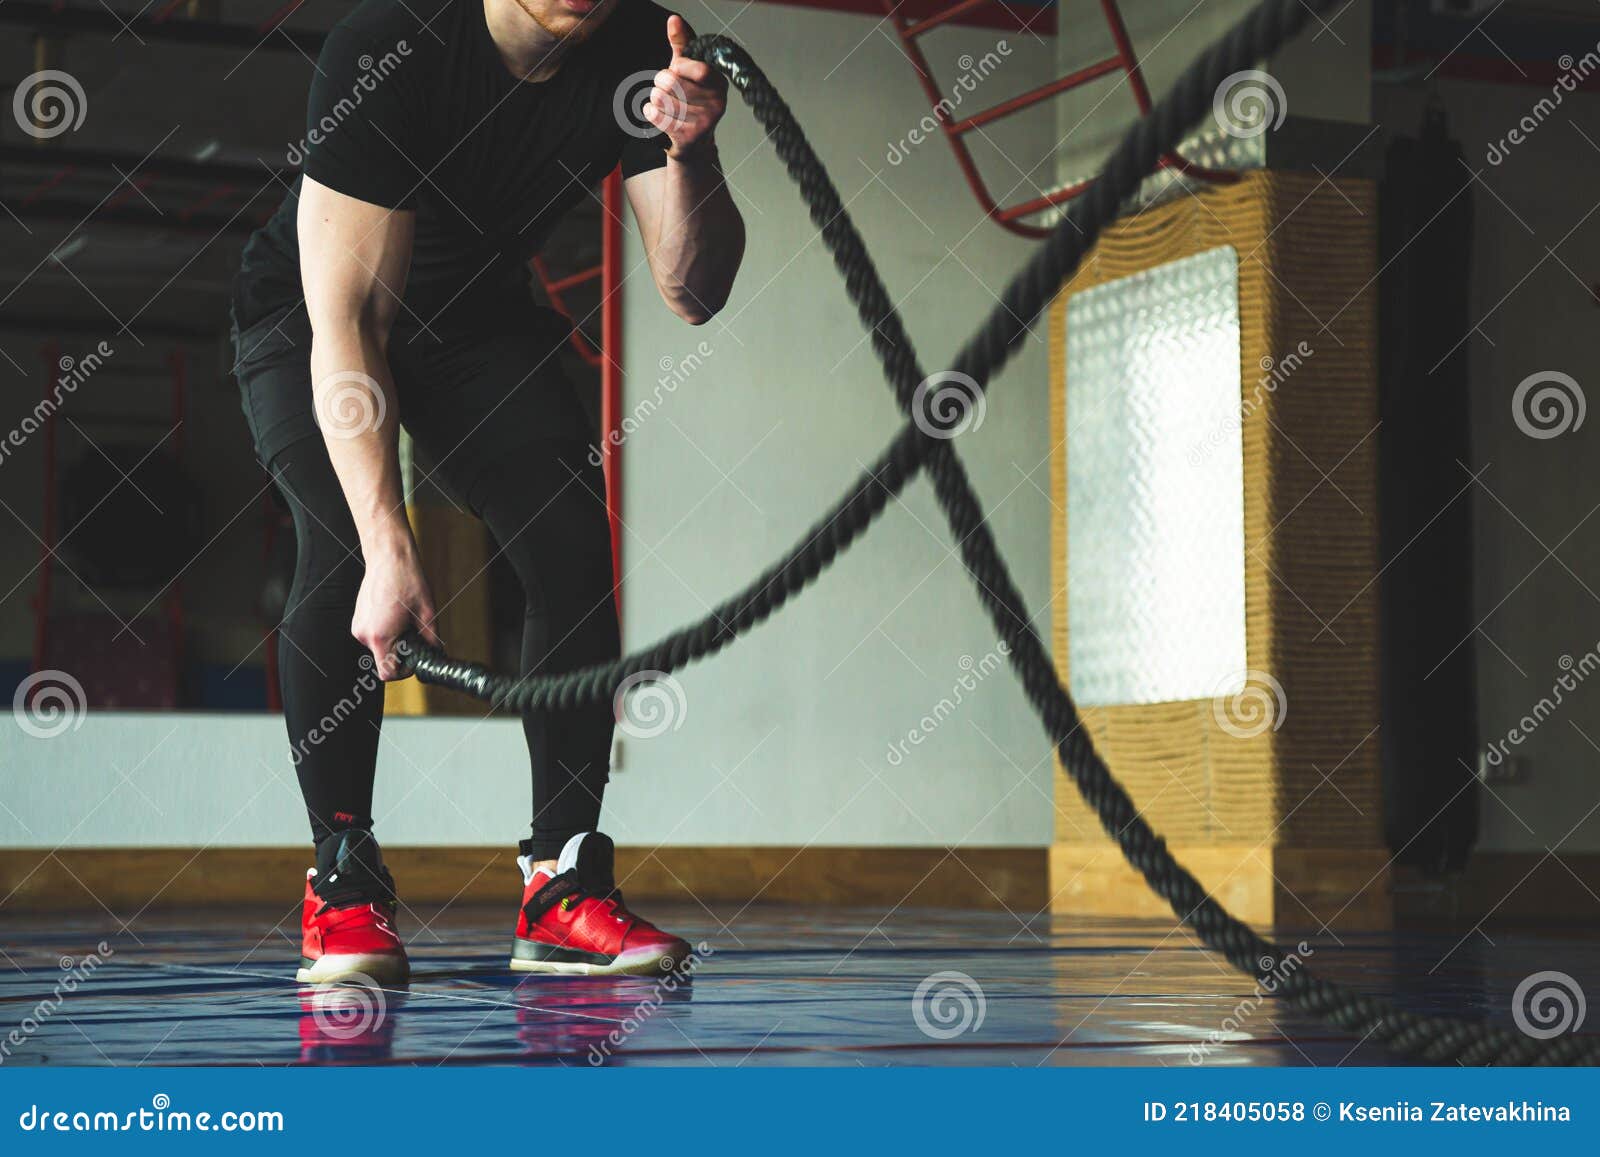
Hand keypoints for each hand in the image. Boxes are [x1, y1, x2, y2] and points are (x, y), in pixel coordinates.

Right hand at [350, 535, 437, 679]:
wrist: (388, 557)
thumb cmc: (407, 581)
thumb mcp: (427, 614)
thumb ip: (431, 641)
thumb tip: (436, 656)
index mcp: (380, 637)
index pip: (388, 673)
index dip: (405, 671)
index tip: (415, 659)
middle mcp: (364, 635)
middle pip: (385, 659)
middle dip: (402, 651)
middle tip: (414, 631)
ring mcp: (358, 626)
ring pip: (380, 647)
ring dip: (395, 639)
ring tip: (404, 617)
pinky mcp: (358, 619)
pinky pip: (374, 635)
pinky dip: (386, 631)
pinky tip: (395, 613)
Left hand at [646, 15, 725, 159]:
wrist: (695, 143)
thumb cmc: (691, 100)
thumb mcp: (688, 70)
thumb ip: (682, 44)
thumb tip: (674, 20)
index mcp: (719, 83)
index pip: (698, 68)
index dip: (680, 66)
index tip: (676, 69)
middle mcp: (716, 103)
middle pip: (673, 82)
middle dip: (660, 82)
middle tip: (664, 87)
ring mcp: (703, 122)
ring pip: (661, 99)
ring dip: (654, 98)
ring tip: (662, 101)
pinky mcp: (687, 137)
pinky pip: (656, 115)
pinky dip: (650, 111)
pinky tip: (658, 113)